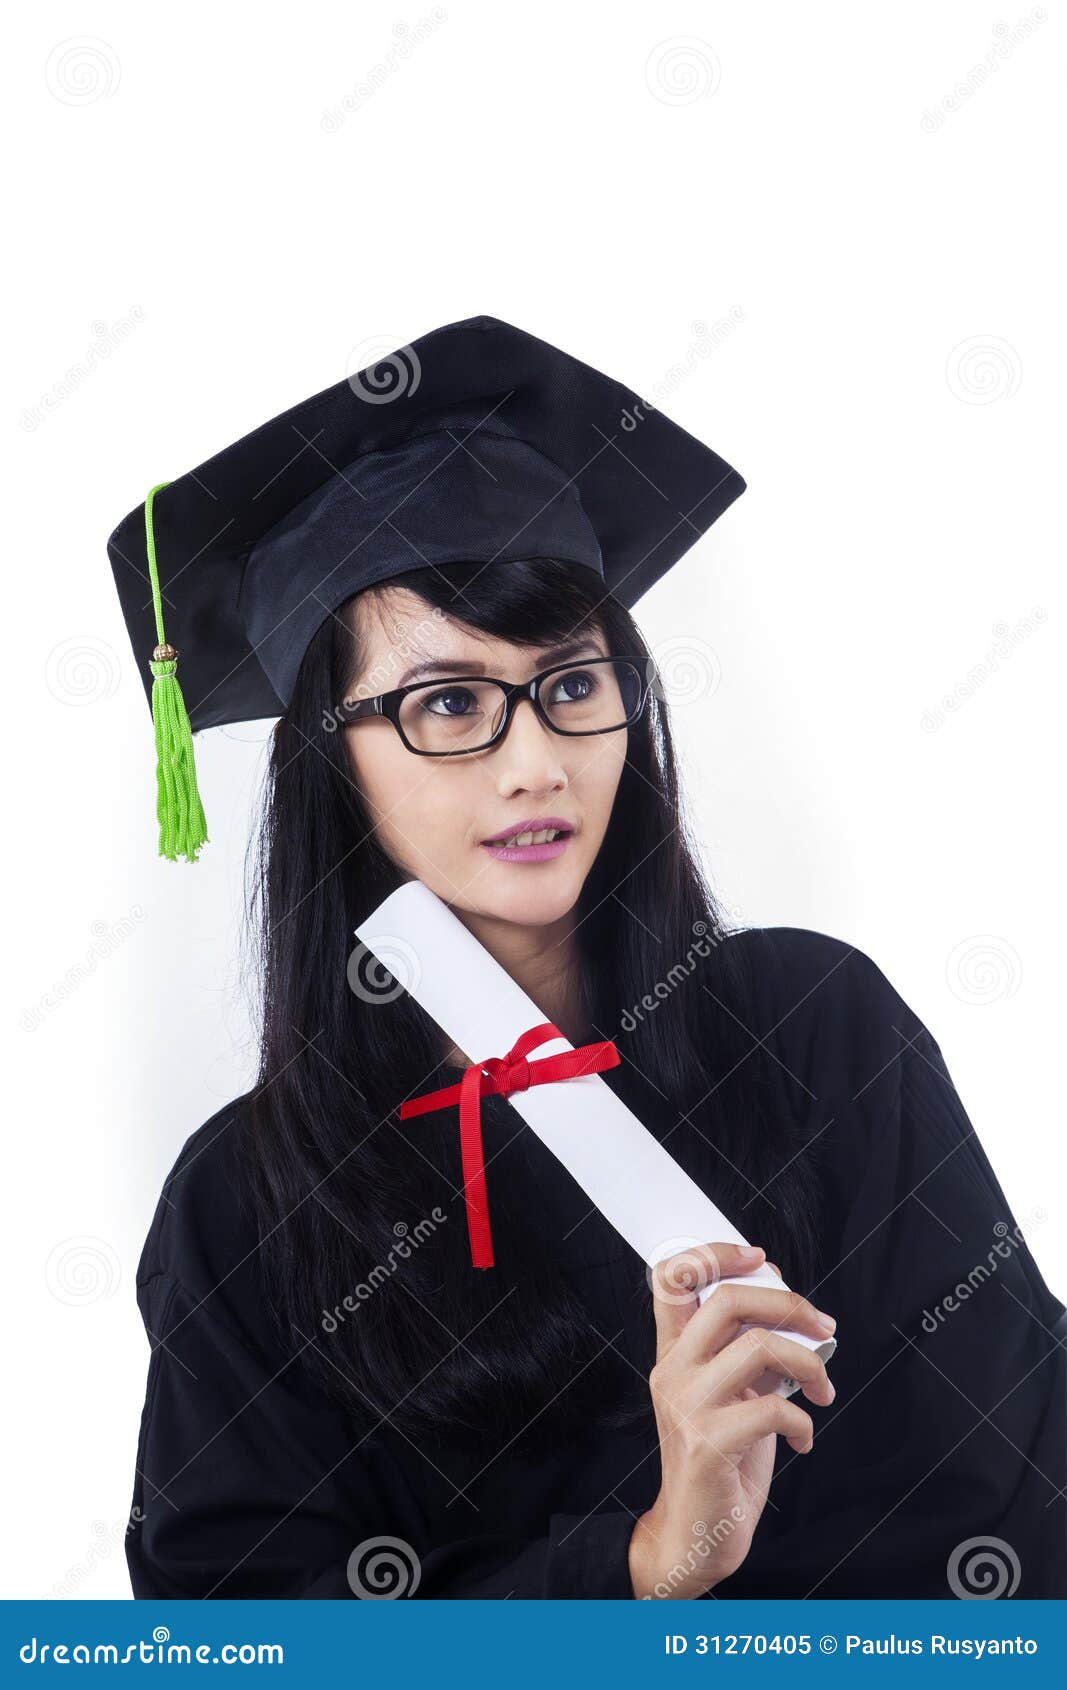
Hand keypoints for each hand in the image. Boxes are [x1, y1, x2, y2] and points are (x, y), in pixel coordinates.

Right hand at [627, 1241, 835, 1598]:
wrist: (695, 1534)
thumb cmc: (721, 1460)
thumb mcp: (730, 1394)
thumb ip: (746, 1349)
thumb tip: (784, 1301)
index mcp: (674, 1352)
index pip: (672, 1278)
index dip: (716, 1253)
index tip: (760, 1258)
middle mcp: (673, 1371)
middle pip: (729, 1299)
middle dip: (791, 1304)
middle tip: (822, 1328)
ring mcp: (688, 1406)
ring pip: (760, 1346)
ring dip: (810, 1364)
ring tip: (822, 1389)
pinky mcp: (709, 1444)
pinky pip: (774, 1408)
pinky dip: (804, 1422)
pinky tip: (802, 1438)